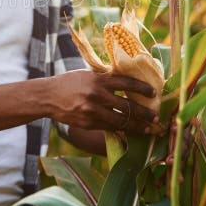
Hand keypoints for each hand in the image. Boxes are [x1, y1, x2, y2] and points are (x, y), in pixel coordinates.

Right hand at [45, 69, 160, 134]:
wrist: (48, 96)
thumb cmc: (70, 82)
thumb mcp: (87, 74)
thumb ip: (105, 78)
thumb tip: (127, 80)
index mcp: (99, 79)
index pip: (126, 83)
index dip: (142, 88)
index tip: (153, 93)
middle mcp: (97, 95)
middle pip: (127, 106)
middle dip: (145, 113)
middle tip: (156, 117)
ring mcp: (92, 111)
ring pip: (121, 121)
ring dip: (137, 126)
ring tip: (148, 128)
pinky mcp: (88, 123)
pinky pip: (110, 128)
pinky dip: (122, 130)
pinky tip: (131, 131)